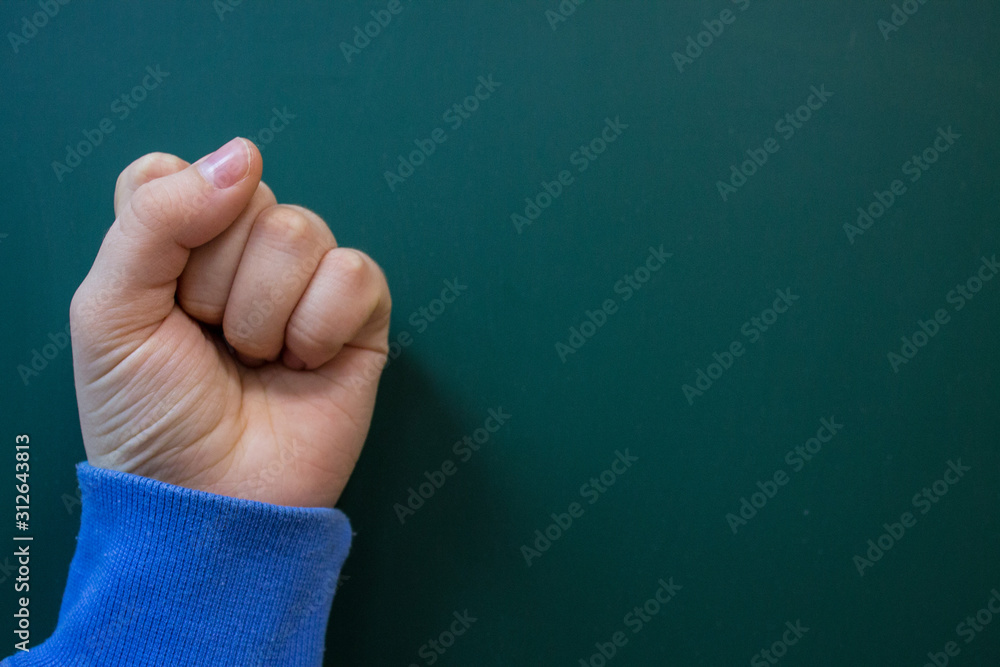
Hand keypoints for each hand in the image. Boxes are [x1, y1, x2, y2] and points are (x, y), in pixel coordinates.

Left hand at [69, 138, 390, 506]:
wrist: (209, 502)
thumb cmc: (149, 419)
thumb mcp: (111, 313)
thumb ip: (155, 217)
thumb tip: (244, 153)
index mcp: (175, 249)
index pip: (174, 172)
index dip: (170, 222)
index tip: (164, 288)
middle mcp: (241, 256)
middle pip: (245, 197)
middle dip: (216, 282)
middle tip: (209, 341)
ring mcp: (304, 285)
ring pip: (300, 232)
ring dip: (264, 312)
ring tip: (255, 360)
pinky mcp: (359, 319)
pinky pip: (355, 275)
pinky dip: (320, 326)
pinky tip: (303, 364)